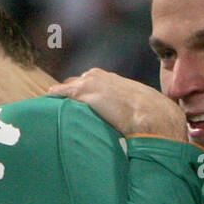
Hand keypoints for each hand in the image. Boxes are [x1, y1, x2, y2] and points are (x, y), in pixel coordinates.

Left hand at [49, 68, 187, 141]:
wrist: (155, 118)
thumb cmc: (157, 118)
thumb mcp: (144, 110)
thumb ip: (133, 112)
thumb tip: (136, 127)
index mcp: (115, 80)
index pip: (93, 82)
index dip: (86, 93)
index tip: (80, 103)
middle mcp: (101, 76)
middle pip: (78, 82)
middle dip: (70, 92)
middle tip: (61, 105)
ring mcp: (92, 82)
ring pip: (69, 87)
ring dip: (61, 96)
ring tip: (50, 106)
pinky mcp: (85, 92)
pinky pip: (63, 92)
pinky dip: (55, 96)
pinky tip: (46, 101)